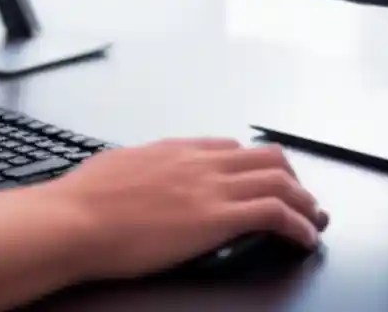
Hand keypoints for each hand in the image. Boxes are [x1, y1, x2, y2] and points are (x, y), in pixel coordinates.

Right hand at [42, 138, 328, 279]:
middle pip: (266, 156)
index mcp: (174, 150)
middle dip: (291, 177)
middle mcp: (199, 161)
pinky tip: (304, 238)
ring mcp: (212, 186)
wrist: (73, 220)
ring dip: (305, 201)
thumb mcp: (112, 170)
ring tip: (314, 220)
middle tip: (300, 198)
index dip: (254, 164)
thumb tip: (127, 174)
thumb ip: (133, 170)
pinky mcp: (218, 217)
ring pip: (280, 179)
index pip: (230, 147)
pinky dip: (299, 225)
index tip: (263, 178)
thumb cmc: (81, 203)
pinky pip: (276, 213)